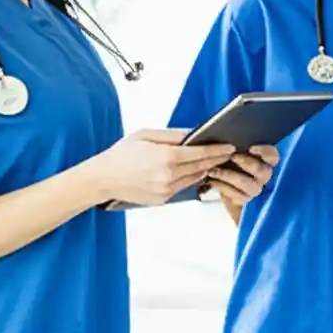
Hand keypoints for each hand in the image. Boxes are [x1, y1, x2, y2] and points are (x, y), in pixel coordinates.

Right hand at [91, 129, 234, 205]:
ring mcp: (166, 190)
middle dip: (215, 160)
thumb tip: (192, 133)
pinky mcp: (162, 199)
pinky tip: (192, 171)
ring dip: (204, 170)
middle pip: (201, 167)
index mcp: (166, 157)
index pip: (200, 153)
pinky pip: (182, 187)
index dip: (217, 150)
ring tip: (212, 161)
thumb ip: (172, 135)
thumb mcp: (146, 135)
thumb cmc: (121, 154)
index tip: (228, 147)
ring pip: (194, 179)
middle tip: (226, 153)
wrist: (104, 178)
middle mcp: (169, 176)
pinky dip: (189, 178)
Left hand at [205, 145, 279, 206]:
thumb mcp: (233, 150)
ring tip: (214, 170)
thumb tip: (232, 137)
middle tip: (232, 156)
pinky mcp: (244, 200)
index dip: (265, 152)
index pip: (273, 156)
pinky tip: (212, 180)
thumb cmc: (228, 159)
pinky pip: (237, 196)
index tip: (251, 147)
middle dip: (247, 163)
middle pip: (263, 171)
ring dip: (230, 176)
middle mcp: (265, 176)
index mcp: (267, 161)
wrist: (219, 179)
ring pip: (249, 185)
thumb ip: (237, 145)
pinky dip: (223, 187)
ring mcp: (256, 189)